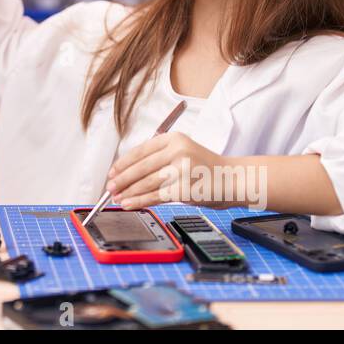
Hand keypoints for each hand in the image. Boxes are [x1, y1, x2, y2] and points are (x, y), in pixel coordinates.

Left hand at [105, 132, 229, 209]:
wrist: (233, 179)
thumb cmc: (207, 168)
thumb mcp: (184, 152)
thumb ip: (160, 158)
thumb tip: (129, 172)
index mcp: (174, 138)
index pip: (141, 150)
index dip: (123, 163)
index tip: (112, 172)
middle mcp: (177, 151)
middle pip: (141, 167)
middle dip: (121, 179)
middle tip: (109, 187)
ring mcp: (181, 170)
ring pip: (146, 182)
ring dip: (128, 192)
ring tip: (116, 198)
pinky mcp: (184, 189)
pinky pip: (155, 196)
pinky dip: (139, 201)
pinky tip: (128, 204)